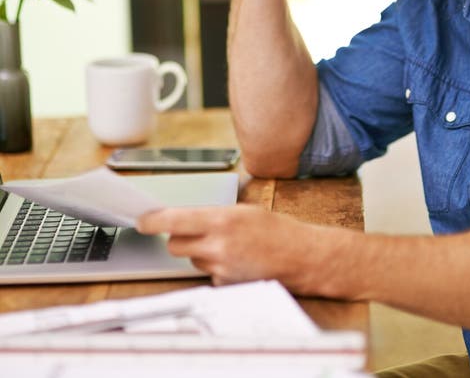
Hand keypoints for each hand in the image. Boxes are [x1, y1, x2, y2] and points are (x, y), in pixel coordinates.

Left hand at [137, 204, 342, 293]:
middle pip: (175, 244)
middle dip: (179, 237)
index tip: (141, 220)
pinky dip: (215, 267)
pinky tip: (235, 261)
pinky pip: (207, 274)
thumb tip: (186, 219)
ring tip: (227, 245)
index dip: (154, 221)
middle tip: (195, 231)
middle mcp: (218, 246)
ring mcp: (220, 268)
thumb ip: (213, 216)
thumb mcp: (244, 211)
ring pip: (191, 259)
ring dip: (200, 252)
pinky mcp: (224, 285)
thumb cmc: (276, 230)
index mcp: (221, 221)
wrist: (300, 257)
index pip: (175, 220)